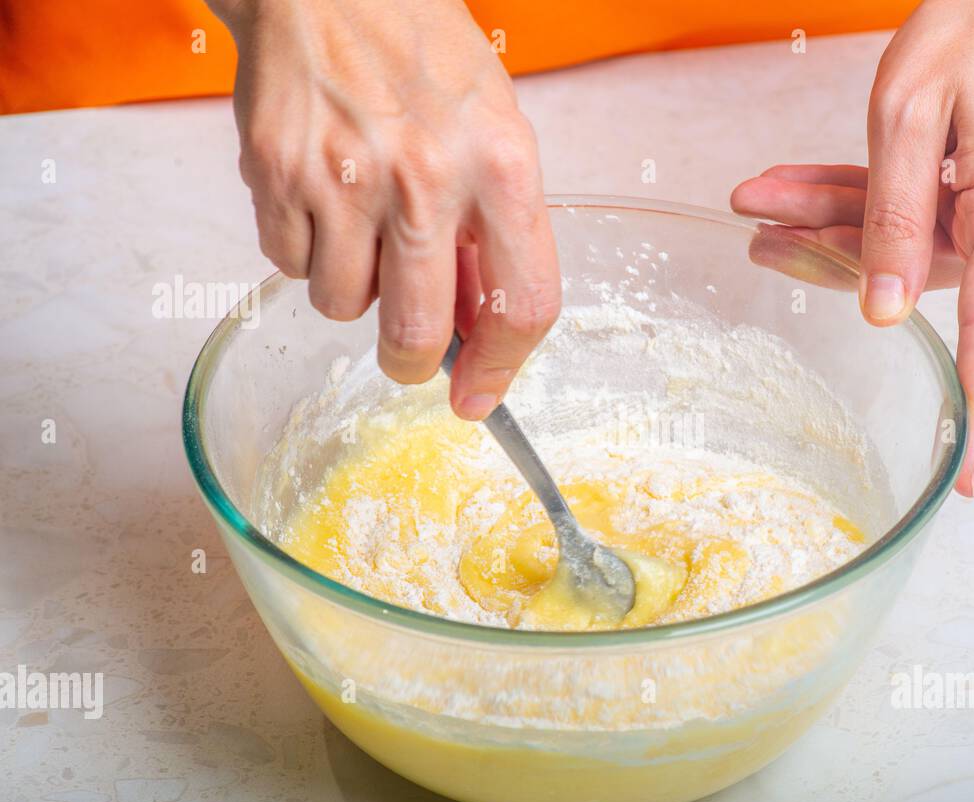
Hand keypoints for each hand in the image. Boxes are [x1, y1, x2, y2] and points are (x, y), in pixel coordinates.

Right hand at [207, 0, 559, 418]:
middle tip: (410, 356)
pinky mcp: (277, 175)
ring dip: (354, 292)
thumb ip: (494, 235)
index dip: (502, 370)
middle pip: (418, 334)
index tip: (479, 397)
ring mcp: (346, 179)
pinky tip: (319, 199)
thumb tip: (477, 332)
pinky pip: (290, 269)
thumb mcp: (496, 133)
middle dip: (413, 363)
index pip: (521, 305)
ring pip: (345, 309)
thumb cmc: (424, 57)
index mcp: (502, 169)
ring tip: (361, 228)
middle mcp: (427, 180)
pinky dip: (305, 253)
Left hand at [733, 0, 973, 495]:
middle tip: (756, 226)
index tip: (968, 477)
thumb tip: (884, 312)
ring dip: (834, 221)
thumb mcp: (912, 111)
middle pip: (914, 273)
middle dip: (829, 251)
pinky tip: (801, 194)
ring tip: (762, 199)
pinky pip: (925, 216)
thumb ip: (895, 217)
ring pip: (910, 242)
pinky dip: (866, 203)